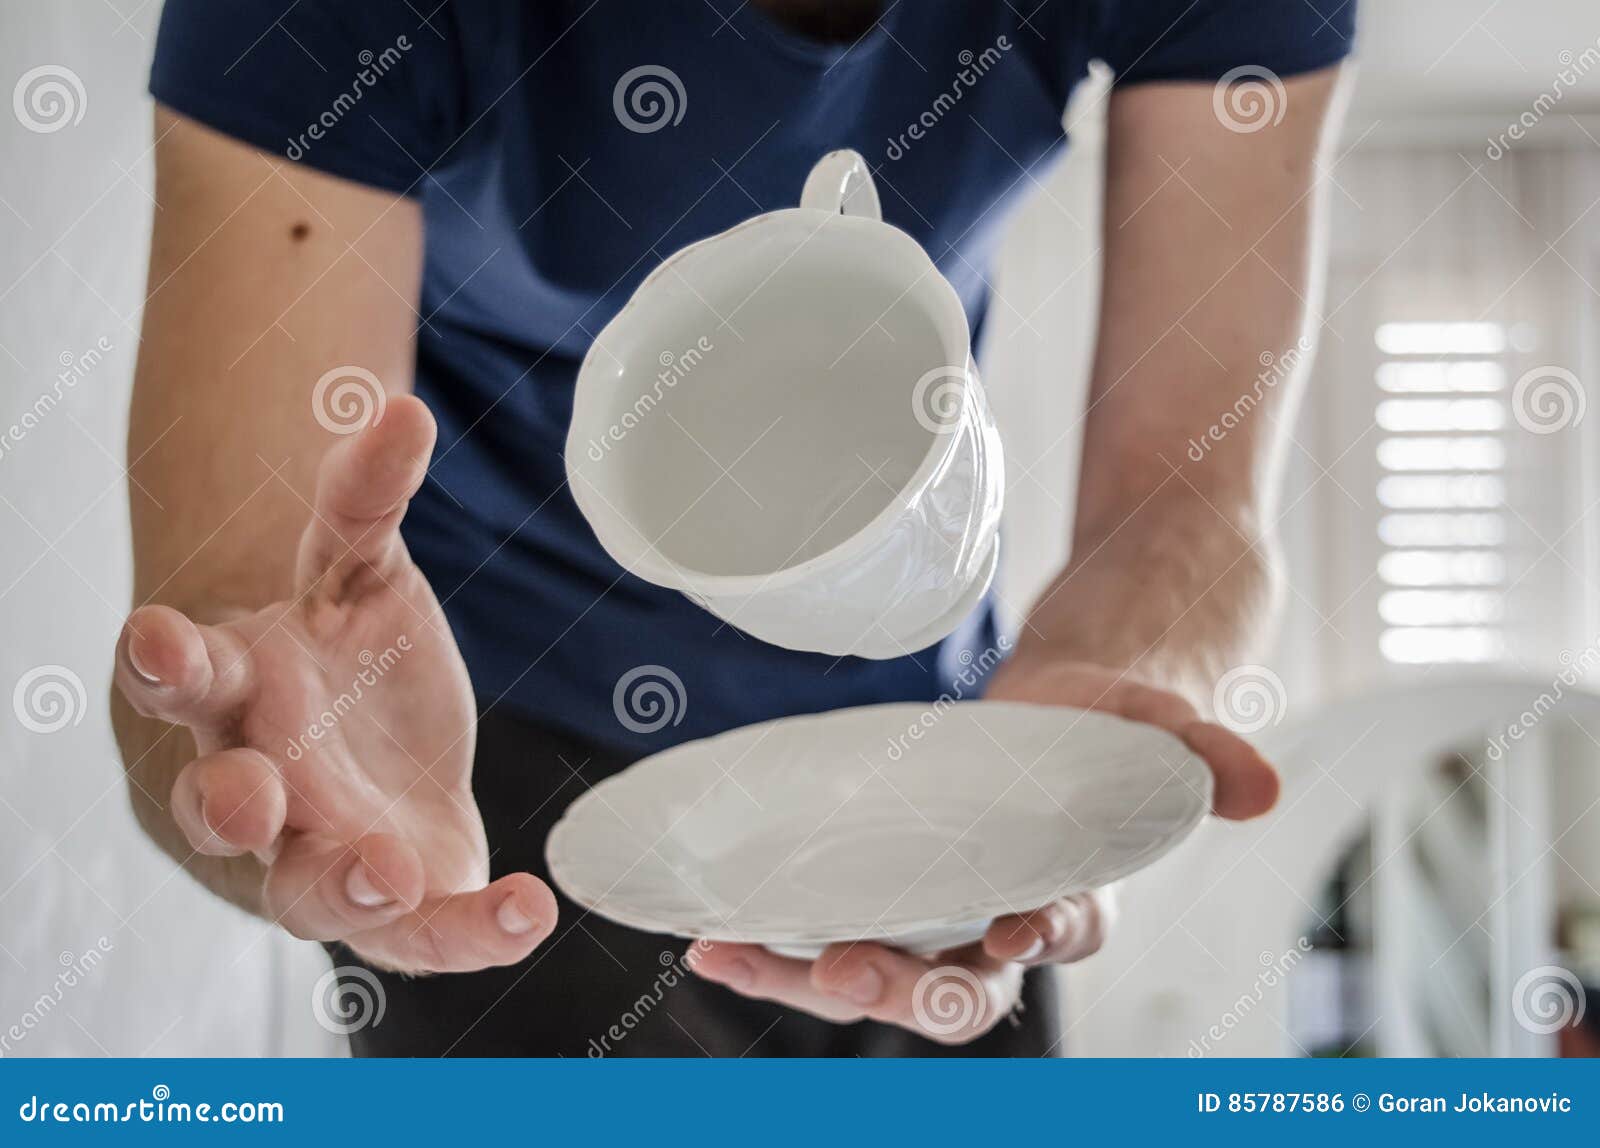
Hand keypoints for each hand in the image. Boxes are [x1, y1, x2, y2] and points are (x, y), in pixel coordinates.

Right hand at [114, 396, 555, 972]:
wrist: (376, 760)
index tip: (160, 637)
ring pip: (305, 889)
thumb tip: (401, 408)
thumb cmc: (346, 661)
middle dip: (225, 802)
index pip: (185, 678)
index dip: (165, 661)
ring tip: (385, 871)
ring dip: (338, 883)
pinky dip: (474, 930)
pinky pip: (423, 933)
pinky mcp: (393, 906)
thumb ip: (366, 502)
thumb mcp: (357, 574)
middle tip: (253, 796)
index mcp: (240, 690)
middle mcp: (262, 781)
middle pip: (218, 802)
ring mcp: (320, 854)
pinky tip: (529, 910)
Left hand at [688, 658, 1276, 1043]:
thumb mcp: (1159, 723)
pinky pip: (827, 929)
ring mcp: (933, 915)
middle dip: (899, 986)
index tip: (1008, 931)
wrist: (1060, 704)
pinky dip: (775, 942)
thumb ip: (1204, 754)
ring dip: (805, 974)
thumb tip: (1261, 790)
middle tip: (846, 967)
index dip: (1035, 940)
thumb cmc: (1113, 720)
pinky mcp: (882, 890)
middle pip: (951, 984)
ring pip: (874, 970)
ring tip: (732, 954)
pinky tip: (718, 935)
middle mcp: (998, 925)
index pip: (1059, 935)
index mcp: (1074, 897)